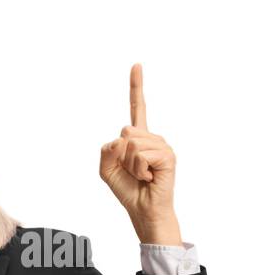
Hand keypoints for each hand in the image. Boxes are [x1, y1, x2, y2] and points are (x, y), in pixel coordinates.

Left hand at [99, 64, 182, 244]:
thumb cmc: (128, 190)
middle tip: (132, 171)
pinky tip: (149, 177)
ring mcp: (162, 145)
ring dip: (130, 166)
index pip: (137, 108)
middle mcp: (152, 138)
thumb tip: (123, 138)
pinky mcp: (168, 156)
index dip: (136, 87)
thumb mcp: (106, 170)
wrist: (143, 209)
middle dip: (121, 156)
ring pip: (132, 145)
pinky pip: (141, 155)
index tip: (136, 65)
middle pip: (124, 133)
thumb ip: (106, 151)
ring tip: (141, 175)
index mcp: (137, 138)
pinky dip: (139, 170)